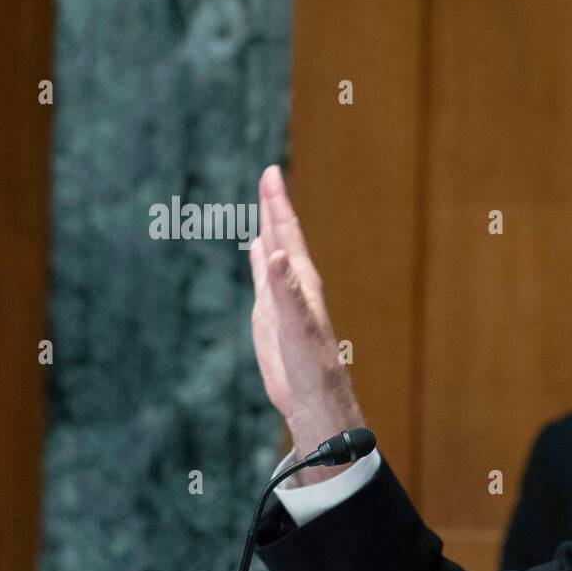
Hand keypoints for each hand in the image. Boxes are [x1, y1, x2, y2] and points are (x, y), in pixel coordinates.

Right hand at [248, 165, 364, 483]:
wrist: (312, 398)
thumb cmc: (310, 366)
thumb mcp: (298, 327)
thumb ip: (286, 291)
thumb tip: (275, 251)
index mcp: (301, 281)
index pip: (288, 234)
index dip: (278, 204)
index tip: (271, 172)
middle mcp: (293, 284)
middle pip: (282, 236)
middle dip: (274, 205)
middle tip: (269, 174)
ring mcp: (281, 298)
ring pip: (273, 253)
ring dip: (268, 227)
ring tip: (264, 202)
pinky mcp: (271, 315)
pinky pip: (264, 277)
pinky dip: (260, 258)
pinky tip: (259, 248)